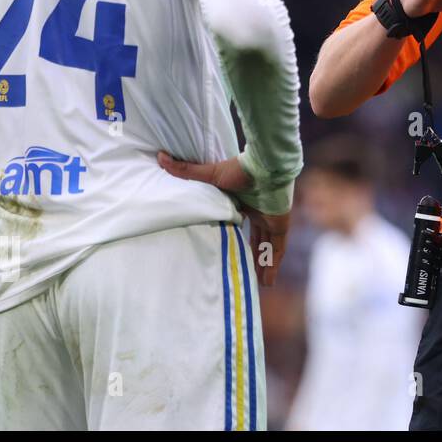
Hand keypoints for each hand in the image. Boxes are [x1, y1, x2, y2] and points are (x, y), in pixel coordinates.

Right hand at [157, 152, 288, 285]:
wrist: (265, 166)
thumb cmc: (239, 169)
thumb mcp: (209, 174)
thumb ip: (186, 170)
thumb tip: (161, 157)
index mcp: (246, 201)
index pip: (241, 221)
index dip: (236, 233)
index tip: (228, 246)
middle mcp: (260, 211)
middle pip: (256, 238)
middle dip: (252, 255)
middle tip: (245, 273)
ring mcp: (272, 218)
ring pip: (267, 247)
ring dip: (262, 264)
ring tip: (258, 284)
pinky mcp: (281, 225)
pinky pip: (277, 249)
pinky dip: (273, 264)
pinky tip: (268, 281)